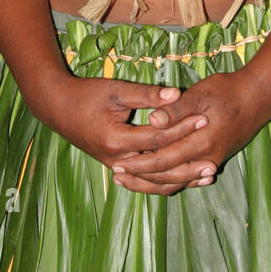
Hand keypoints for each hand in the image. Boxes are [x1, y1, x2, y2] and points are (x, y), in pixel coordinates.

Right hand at [31, 71, 211, 173]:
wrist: (58, 107)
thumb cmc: (87, 95)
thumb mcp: (116, 90)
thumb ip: (147, 94)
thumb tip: (176, 94)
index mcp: (115, 139)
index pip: (157, 138)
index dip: (182, 129)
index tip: (204, 119)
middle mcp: (116, 159)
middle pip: (157, 168)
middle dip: (186, 166)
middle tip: (212, 164)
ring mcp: (116, 166)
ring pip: (152, 181)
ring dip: (179, 179)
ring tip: (205, 177)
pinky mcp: (117, 167)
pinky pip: (144, 180)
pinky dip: (164, 181)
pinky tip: (184, 179)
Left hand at [111, 69, 270, 195]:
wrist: (259, 98)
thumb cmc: (229, 91)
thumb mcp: (201, 94)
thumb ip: (177, 109)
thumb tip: (153, 120)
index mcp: (200, 141)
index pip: (163, 160)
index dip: (139, 164)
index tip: (117, 164)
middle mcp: (206, 158)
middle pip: (167, 176)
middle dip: (140, 178)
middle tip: (116, 176)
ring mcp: (211, 161)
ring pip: (178, 182)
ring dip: (152, 183)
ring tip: (130, 181)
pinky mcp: (214, 160)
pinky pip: (189, 179)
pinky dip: (171, 182)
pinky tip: (157, 180)